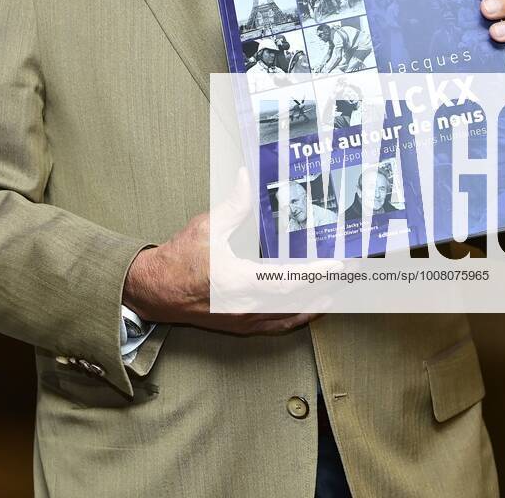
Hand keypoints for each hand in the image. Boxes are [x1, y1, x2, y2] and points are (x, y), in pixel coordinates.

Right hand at [123, 169, 326, 335]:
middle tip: (350, 273)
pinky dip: (299, 317)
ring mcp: (244, 321)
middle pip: (298, 302)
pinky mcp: (240, 326)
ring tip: (339, 288)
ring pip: (291, 317)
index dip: (317, 275)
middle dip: (327, 286)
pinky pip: (278, 326)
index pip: (289, 283)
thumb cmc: (177, 261)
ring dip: (317, 303)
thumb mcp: (206, 227)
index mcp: (239, 284)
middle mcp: (245, 309)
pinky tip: (311, 307)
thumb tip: (248, 178)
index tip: (338, 265)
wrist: (153, 292)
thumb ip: (234, 205)